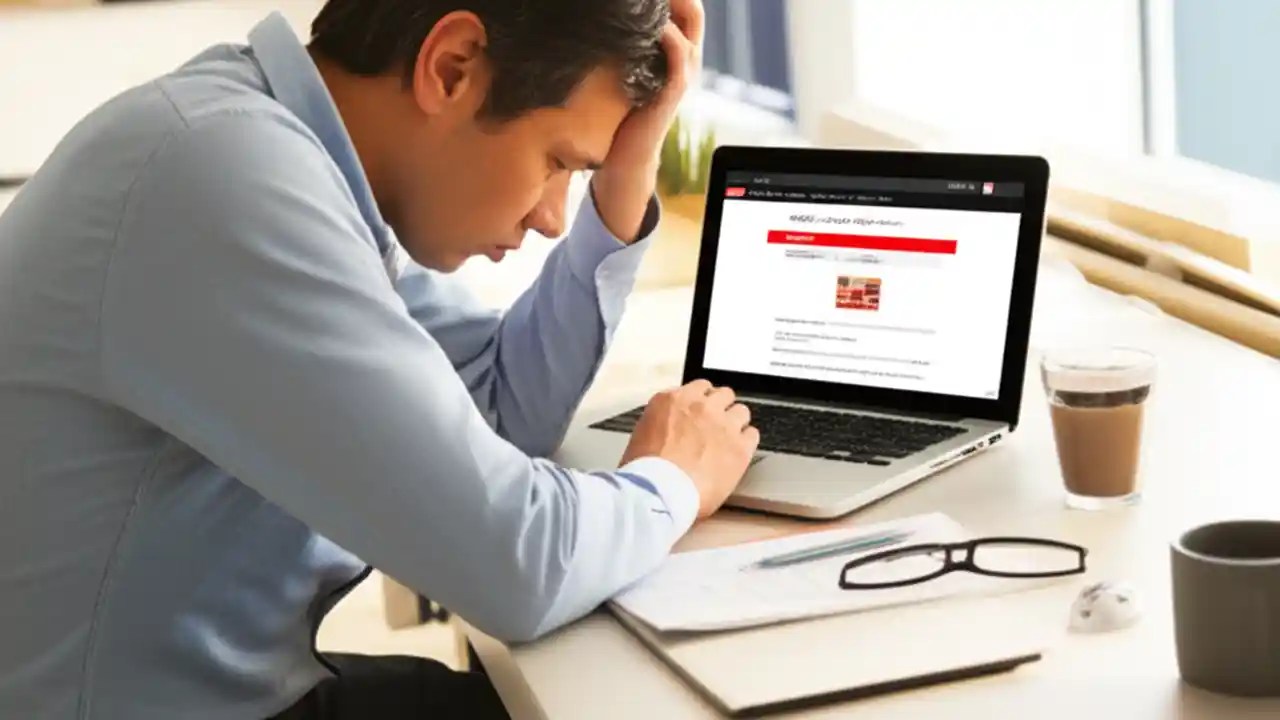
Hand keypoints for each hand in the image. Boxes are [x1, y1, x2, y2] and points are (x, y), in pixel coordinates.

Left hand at [590, 0, 704, 240]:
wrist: (625, 156)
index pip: (686, 8)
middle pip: (694, 11)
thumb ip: (622, 46)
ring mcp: (683, 73)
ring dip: (670, 5)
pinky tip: (647, 25)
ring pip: (689, 24)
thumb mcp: (624, 70)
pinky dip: (667, 34)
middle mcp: (685, 58)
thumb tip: (598, 21)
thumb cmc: (620, 112)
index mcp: (675, 52)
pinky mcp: (674, 89)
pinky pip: (678, 53)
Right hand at [620, 379, 759, 519]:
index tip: (701, 412)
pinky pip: (752, 435)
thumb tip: (671, 429)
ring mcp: (722, 425)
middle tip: (716, 425)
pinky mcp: (739, 447)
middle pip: (723, 395)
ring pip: (740, 411)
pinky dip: (746, 442)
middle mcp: (700, 407)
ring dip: (735, 423)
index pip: (699, 388)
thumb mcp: (642, 435)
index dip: (702, 402)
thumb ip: (663, 423)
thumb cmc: (645, 472)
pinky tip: (738, 452)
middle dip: (721, 409)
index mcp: (672, 401)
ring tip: (728, 440)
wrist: (658, 491)